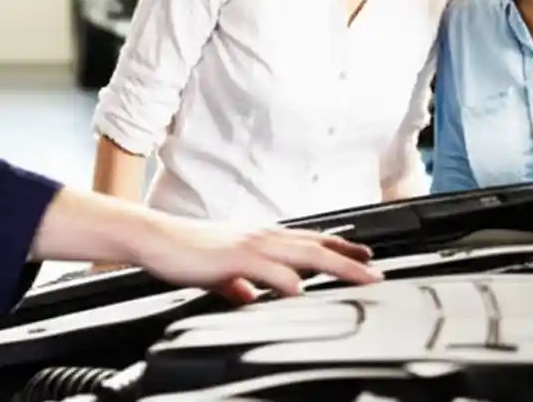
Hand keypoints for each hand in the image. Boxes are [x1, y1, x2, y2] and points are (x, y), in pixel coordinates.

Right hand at [134, 217, 381, 303]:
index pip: (309, 240)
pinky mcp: (235, 257)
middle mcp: (262, 236)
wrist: (154, 239)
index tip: (365, 257)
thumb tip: (250, 297)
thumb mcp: (220, 270)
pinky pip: (270, 270)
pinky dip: (291, 281)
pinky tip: (305, 292)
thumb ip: (239, 283)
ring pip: (305, 254)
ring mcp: (251, 244)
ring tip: (361, 278)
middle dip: (351, 259)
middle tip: (378, 272)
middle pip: (317, 246)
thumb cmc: (183, 252)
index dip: (339, 248)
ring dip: (337, 265)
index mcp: (260, 238)